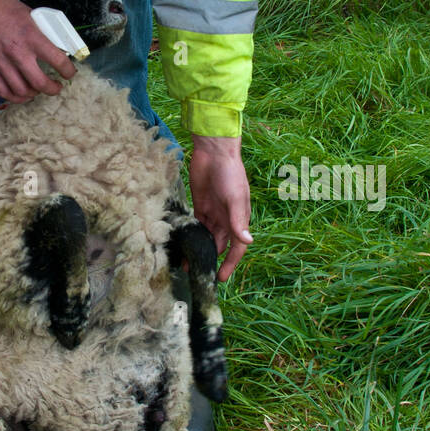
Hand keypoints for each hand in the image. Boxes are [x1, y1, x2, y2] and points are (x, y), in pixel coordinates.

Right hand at [0, 0, 75, 102]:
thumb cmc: (3, 7)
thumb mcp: (31, 15)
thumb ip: (42, 33)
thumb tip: (56, 45)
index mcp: (32, 37)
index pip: (58, 61)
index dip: (69, 71)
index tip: (70, 73)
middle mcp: (18, 53)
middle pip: (40, 83)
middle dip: (53, 89)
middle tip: (57, 86)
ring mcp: (2, 62)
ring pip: (22, 91)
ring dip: (35, 94)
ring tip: (39, 90)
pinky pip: (3, 90)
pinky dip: (15, 97)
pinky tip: (22, 94)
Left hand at [188, 134, 251, 281]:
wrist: (214, 152)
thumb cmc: (230, 174)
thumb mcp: (235, 199)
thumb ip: (238, 221)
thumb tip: (247, 242)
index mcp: (238, 220)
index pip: (236, 248)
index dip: (230, 264)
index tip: (220, 278)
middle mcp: (226, 220)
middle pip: (219, 245)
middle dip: (211, 259)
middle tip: (198, 275)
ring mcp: (212, 213)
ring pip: (206, 237)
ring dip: (199, 250)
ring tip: (186, 265)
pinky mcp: (199, 206)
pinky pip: (195, 225)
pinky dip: (190, 235)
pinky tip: (181, 245)